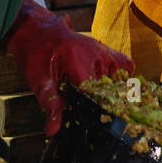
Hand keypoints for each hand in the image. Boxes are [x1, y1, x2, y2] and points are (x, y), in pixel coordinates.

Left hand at [5, 0, 132, 135]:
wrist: (39, 32)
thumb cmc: (36, 56)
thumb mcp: (39, 81)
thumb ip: (50, 104)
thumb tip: (53, 130)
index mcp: (78, 61)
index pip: (94, 94)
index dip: (89, 110)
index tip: (84, 119)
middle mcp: (96, 54)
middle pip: (106, 90)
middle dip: (97, 103)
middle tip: (84, 109)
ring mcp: (104, 51)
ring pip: (117, 81)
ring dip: (108, 92)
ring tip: (93, 98)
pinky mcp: (107, 50)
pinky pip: (125, 65)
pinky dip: (121, 77)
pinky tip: (109, 86)